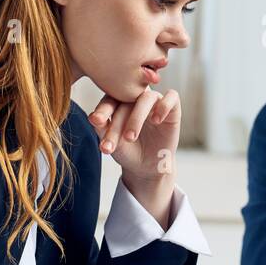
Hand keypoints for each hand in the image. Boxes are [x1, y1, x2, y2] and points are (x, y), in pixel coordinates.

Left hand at [88, 87, 180, 226]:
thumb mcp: (112, 143)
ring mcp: (155, 101)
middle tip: (110, 145)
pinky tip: (156, 120)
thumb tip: (92, 117)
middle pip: (127, 101)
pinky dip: (164, 106)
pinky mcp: (173, 106)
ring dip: (137, 117)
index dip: (103, 110)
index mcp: (119, 102)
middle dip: (117, 124)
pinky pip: (171, 97)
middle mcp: (137, 98)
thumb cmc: (127, 151)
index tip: (96, 121)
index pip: (110, 100)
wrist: (147, 167)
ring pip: (147, 98)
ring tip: (130, 138)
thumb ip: (102, 129)